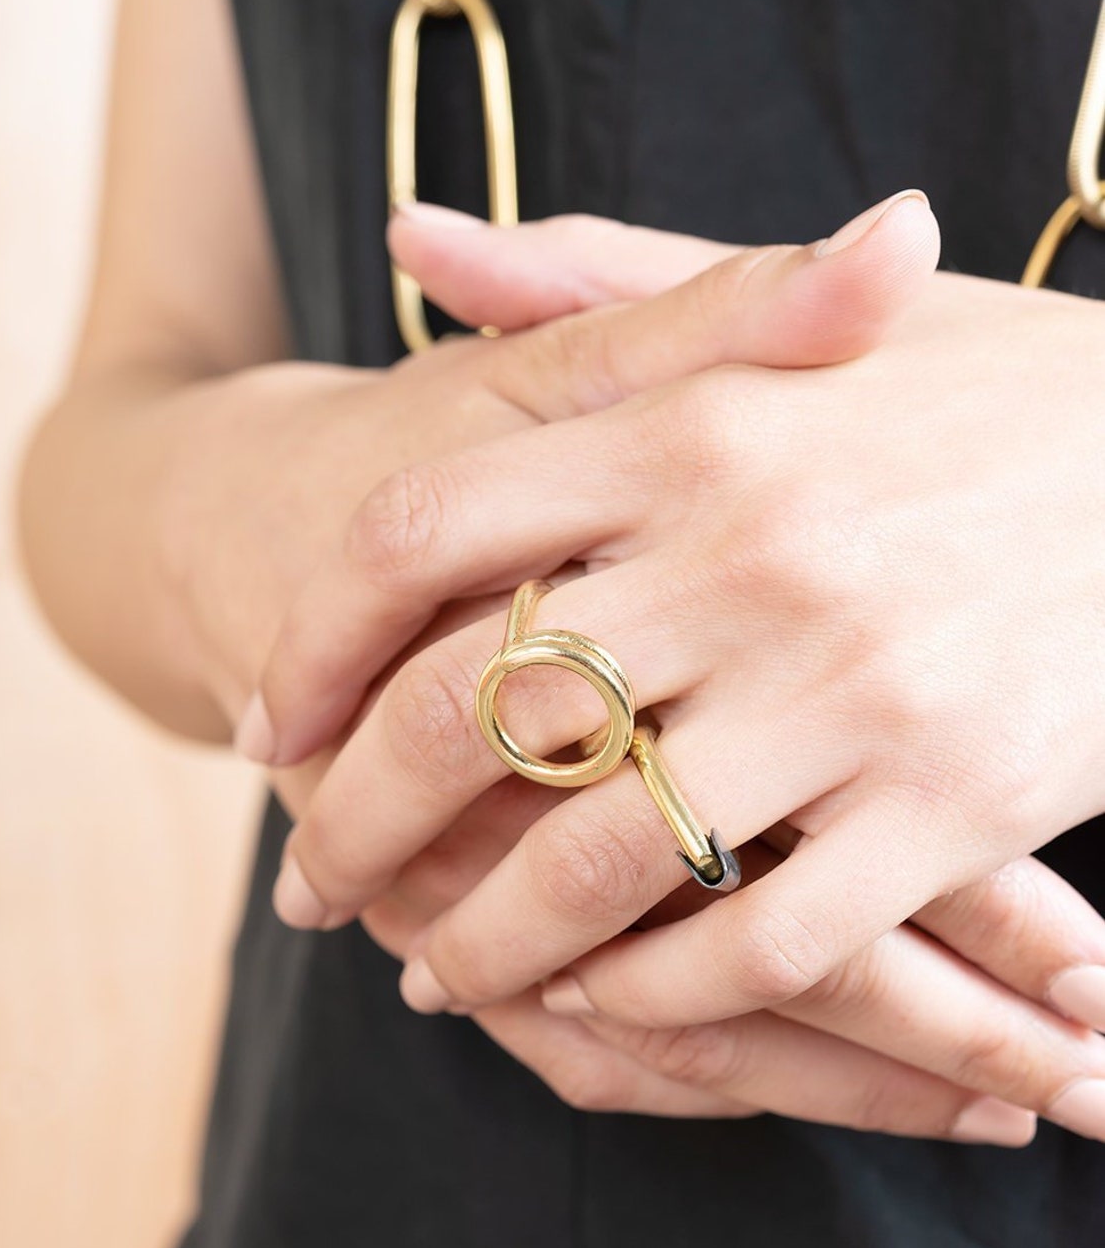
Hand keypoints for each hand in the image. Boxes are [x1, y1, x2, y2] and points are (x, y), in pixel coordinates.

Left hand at [258, 193, 1104, 1138]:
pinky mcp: (953, 802)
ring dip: (488, 942)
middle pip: (472, 712)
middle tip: (314, 889)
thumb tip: (415, 242)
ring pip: (600, 855)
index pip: (421, 531)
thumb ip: (595, 286)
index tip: (272, 727)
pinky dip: (656, 995)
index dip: (314, 644)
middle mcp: (752, 551)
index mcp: (689, 425)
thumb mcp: (789, 316)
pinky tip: (603, 1005)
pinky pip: (759, 936)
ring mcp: (853, 685)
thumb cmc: (975, 396)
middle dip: (358, 825)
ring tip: (437, 978)